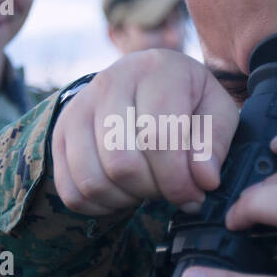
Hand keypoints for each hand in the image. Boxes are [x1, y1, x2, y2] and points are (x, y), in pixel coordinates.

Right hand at [49, 49, 239, 215]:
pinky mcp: (60, 133)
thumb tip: (204, 181)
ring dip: (125, 199)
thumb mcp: (216, 113)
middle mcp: (110, 82)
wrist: (146, 83)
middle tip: (171, 190)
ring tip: (147, 188)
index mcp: (155, 71)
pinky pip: (71, 190)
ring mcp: (78, 108)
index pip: (158, 138)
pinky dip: (99, 205)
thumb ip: (213, 144)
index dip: (178, 180)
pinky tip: (123, 192)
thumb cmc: (187, 101)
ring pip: (92, 180)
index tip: (195, 195)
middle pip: (122, 163)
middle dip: (152, 191)